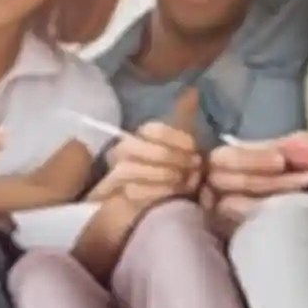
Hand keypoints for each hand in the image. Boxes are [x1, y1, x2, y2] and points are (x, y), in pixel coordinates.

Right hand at [96, 88, 202, 204]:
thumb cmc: (173, 179)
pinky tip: (173, 196)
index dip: (172, 136)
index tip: (194, 148)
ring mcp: (113, 178)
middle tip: (193, 166)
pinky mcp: (114, 203)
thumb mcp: (183, 148)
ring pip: (127, 168)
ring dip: (160, 174)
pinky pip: (128, 191)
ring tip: (184, 181)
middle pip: (131, 146)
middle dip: (166, 156)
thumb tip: (192, 91)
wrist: (161, 216)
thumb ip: (184, 119)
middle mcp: (120, 155)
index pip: (149, 129)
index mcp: (138, 138)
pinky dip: (153, 191)